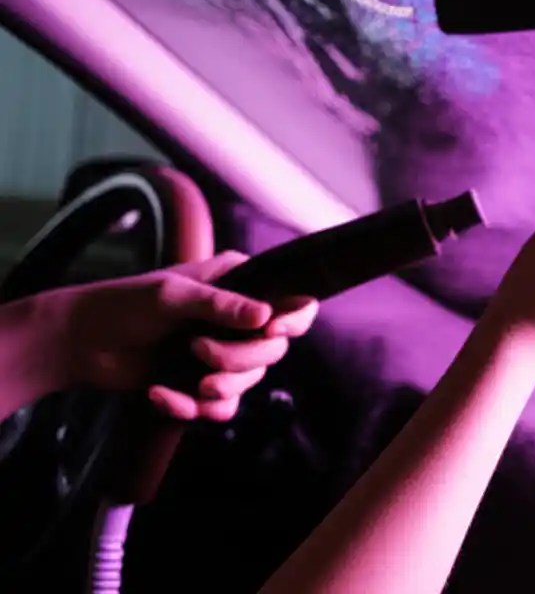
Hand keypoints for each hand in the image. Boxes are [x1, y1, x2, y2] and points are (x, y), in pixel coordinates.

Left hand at [38, 252, 317, 420]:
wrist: (81, 342)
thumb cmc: (125, 304)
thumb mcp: (173, 295)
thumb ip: (221, 304)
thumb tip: (266, 316)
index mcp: (240, 284)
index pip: (293, 302)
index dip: (293, 319)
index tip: (272, 331)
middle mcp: (239, 319)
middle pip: (274, 349)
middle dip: (240, 359)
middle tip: (200, 353)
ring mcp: (223, 352)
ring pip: (251, 381)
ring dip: (220, 388)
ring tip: (187, 384)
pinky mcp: (203, 383)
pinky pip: (222, 407)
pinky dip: (193, 408)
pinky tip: (163, 395)